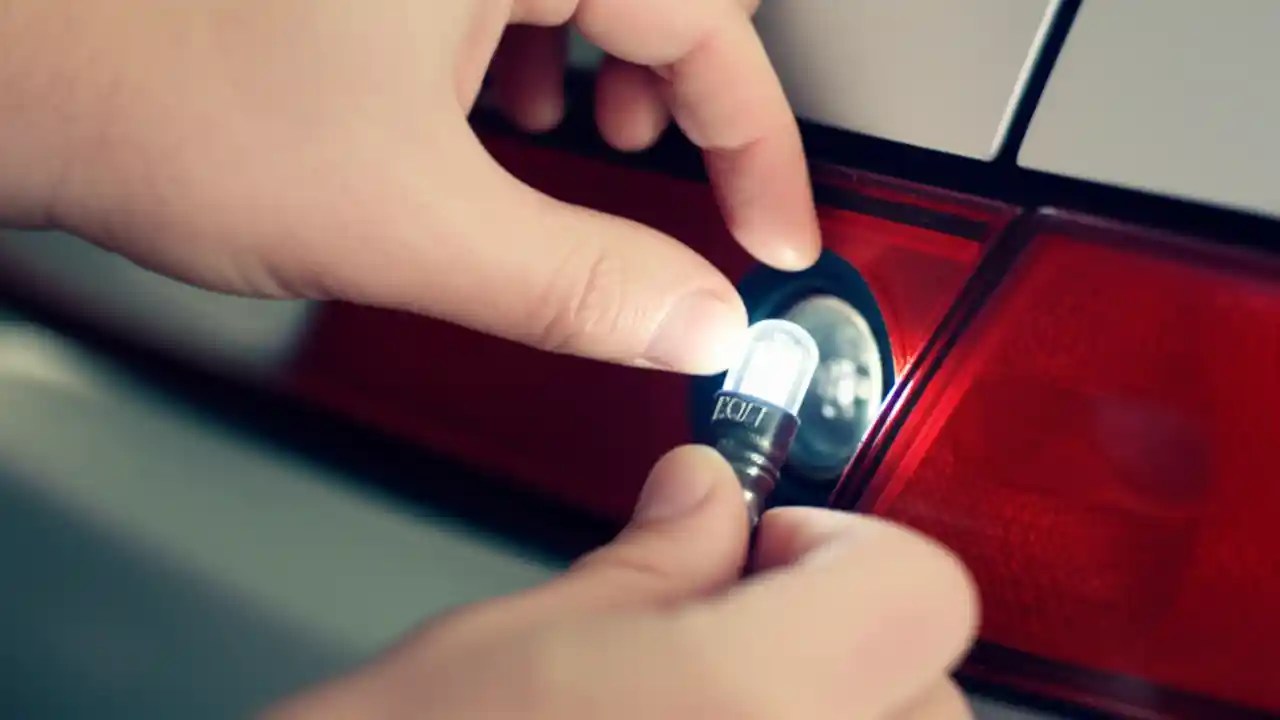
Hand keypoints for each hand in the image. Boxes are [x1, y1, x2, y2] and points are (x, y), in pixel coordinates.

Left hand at [0, 0, 820, 373]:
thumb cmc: (159, 92)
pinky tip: (494, 106)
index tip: (776, 233)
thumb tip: (693, 322)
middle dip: (690, 95)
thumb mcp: (411, 221)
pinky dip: (529, 46)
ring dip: (609, 67)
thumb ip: (581, 283)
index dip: (762, 145)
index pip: (712, 23)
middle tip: (689, 185)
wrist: (19, 63)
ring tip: (585, 137)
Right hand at [265, 446, 978, 718]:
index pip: (921, 588)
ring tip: (705, 713)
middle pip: (930, 690)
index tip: (778, 546)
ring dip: (836, 717)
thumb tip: (707, 497)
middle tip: (734, 631)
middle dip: (841, 643)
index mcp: (747, 702)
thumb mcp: (507, 645)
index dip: (851, 546)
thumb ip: (645, 565)